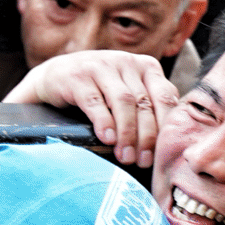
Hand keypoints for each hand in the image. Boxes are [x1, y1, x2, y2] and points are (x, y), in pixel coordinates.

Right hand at [4, 50, 177, 167]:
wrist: (55, 77)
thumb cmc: (100, 92)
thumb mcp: (128, 94)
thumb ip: (150, 109)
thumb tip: (169, 145)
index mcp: (147, 67)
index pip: (165, 98)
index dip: (164, 128)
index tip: (161, 155)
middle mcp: (127, 62)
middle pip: (145, 103)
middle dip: (146, 136)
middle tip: (142, 161)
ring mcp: (102, 65)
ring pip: (123, 102)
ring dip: (127, 133)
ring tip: (125, 157)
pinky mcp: (78, 75)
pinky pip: (95, 101)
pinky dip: (104, 122)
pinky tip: (107, 139)